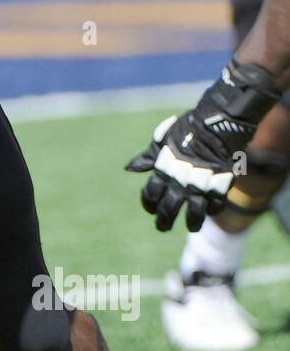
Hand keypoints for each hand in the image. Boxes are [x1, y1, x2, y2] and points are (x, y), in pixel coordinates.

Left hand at [125, 60, 280, 231]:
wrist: (217, 123)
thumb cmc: (188, 129)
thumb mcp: (163, 139)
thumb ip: (148, 157)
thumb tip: (130, 168)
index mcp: (164, 170)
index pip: (151, 194)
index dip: (148, 204)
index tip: (150, 208)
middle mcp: (180, 181)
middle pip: (168, 210)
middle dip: (163, 221)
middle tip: (162, 227)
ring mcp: (202, 185)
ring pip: (194, 214)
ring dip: (192, 223)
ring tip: (190, 227)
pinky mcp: (221, 186)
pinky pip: (216, 206)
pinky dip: (212, 210)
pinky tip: (209, 211)